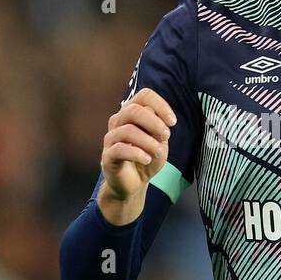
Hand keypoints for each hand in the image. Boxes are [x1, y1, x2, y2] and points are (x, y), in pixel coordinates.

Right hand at [98, 88, 176, 224]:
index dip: (160, 105)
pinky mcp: (107, 156)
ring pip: (127, 130)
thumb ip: (159, 126)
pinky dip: (137, 153)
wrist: (135, 183)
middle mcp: (118, 121)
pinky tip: (147, 159)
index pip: (144, 96)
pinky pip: (120, 149)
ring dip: (148, 142)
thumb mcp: (159, 141)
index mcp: (132, 113)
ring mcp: (111, 138)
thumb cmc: (147, 157)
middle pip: (133, 110)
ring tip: (157, 152)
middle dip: (154, 123)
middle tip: (166, 137)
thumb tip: (157, 116)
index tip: (173, 122)